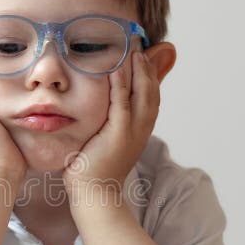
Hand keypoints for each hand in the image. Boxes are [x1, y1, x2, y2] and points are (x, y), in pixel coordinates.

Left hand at [63, 47, 158, 195]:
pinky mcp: (118, 135)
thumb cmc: (92, 171)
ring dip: (140, 72)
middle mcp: (141, 131)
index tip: (144, 59)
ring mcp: (132, 133)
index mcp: (139, 132)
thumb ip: (105, 126)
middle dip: (149, 70)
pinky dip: (122, 85)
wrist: (93, 195)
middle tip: (142, 49)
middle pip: (152, 94)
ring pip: (143, 96)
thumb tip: (100, 114)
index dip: (149, 78)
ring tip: (135, 53)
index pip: (150, 99)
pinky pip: (122, 104)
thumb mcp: (104, 143)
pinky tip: (117, 69)